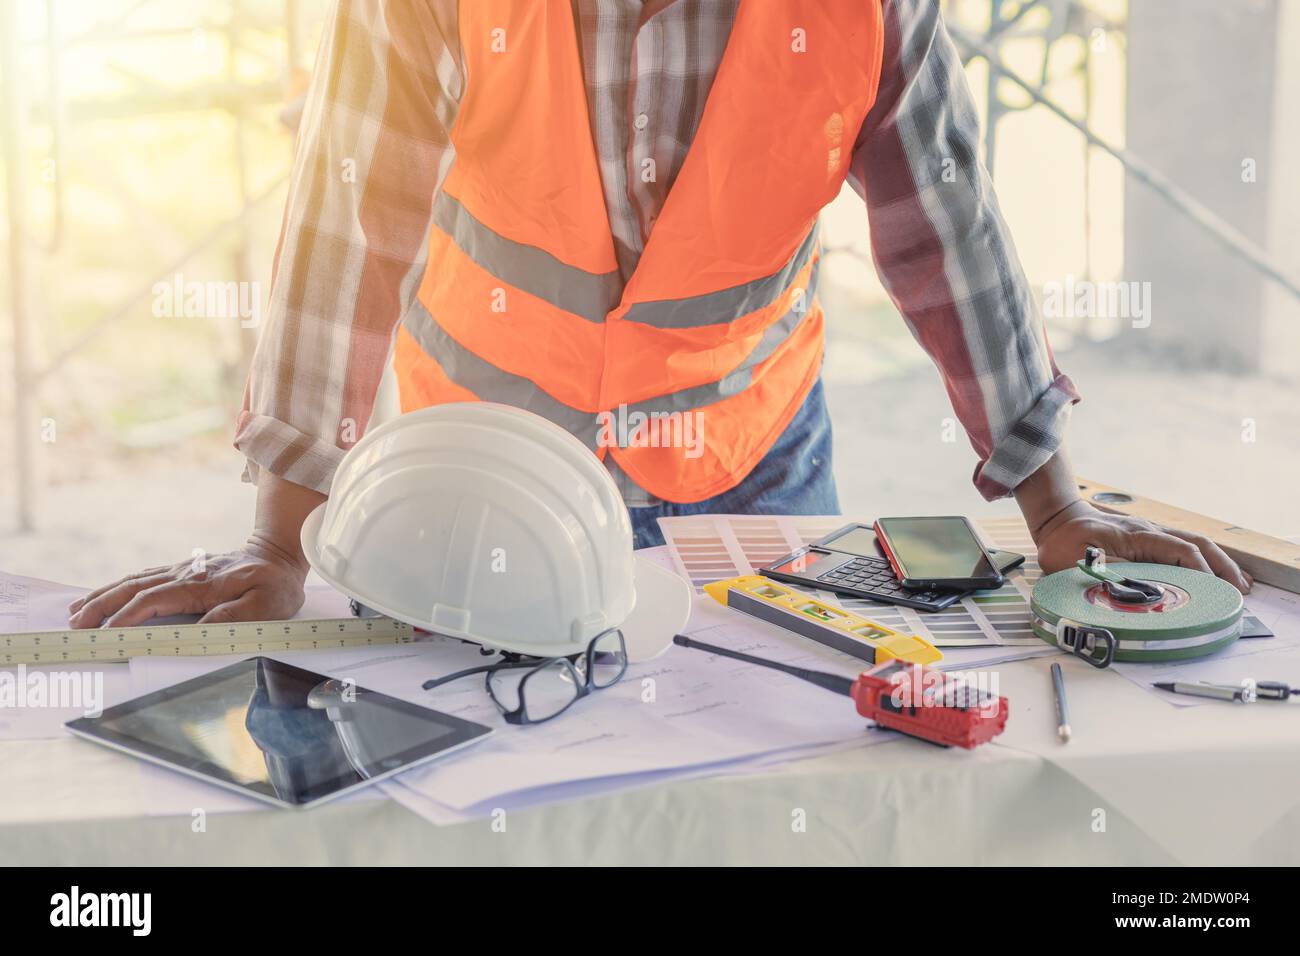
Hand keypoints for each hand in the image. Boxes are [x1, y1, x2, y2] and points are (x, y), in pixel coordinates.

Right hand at [67, 535, 308, 627]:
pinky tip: (101, 596)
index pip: (156, 601)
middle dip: (102, 607)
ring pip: (132, 581)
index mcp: (201, 585)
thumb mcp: (266, 605)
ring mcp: (180, 570)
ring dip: (102, 596)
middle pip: (133, 589)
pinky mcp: (180, 571)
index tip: (108, 633)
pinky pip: (141, 578)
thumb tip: (200, 630)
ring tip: (75, 613)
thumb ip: (233, 617)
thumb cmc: (275, 583)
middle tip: (76, 627)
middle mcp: (184, 574)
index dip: (130, 617)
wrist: (278, 553)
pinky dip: (116, 587)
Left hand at [1033, 501, 1251, 593]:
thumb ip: (1107, 575)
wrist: (1058, 518)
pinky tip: (1216, 573)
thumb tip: (1135, 591)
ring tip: (1241, 584)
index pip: (1180, 550)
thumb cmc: (1064, 542)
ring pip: (1194, 544)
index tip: (1213, 590)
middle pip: (1197, 544)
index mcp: (1137, 536)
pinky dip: (1204, 560)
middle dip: (1222, 567)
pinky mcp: (1149, 539)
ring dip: (1219, 563)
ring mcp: (1151, 534)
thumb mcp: (1078, 561)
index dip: (1200, 570)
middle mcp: (1150, 531)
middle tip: (1240, 591)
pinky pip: (1184, 547)